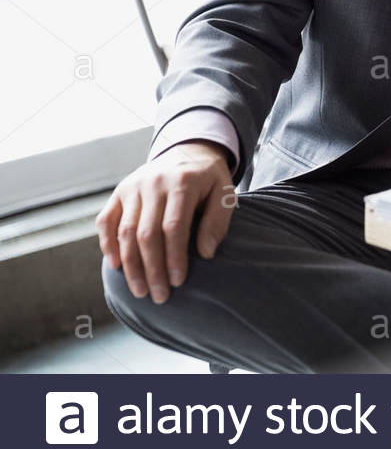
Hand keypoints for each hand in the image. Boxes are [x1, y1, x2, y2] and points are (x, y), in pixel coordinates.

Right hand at [96, 141, 234, 303]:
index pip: (174, 227)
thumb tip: (206, 253)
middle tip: (159, 296)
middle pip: (147, 234)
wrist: (188, 151)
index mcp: (182, 182)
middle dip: (152, 269)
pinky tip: (117, 266)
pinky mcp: (119, 192)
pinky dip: (108, 244)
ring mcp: (132, 186)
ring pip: (125, 231)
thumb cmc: (209, 180)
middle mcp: (153, 183)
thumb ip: (218, 221)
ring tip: (140, 290)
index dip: (174, 257)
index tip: (178, 281)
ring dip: (131, 265)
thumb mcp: (224, 193)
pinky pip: (106, 221)